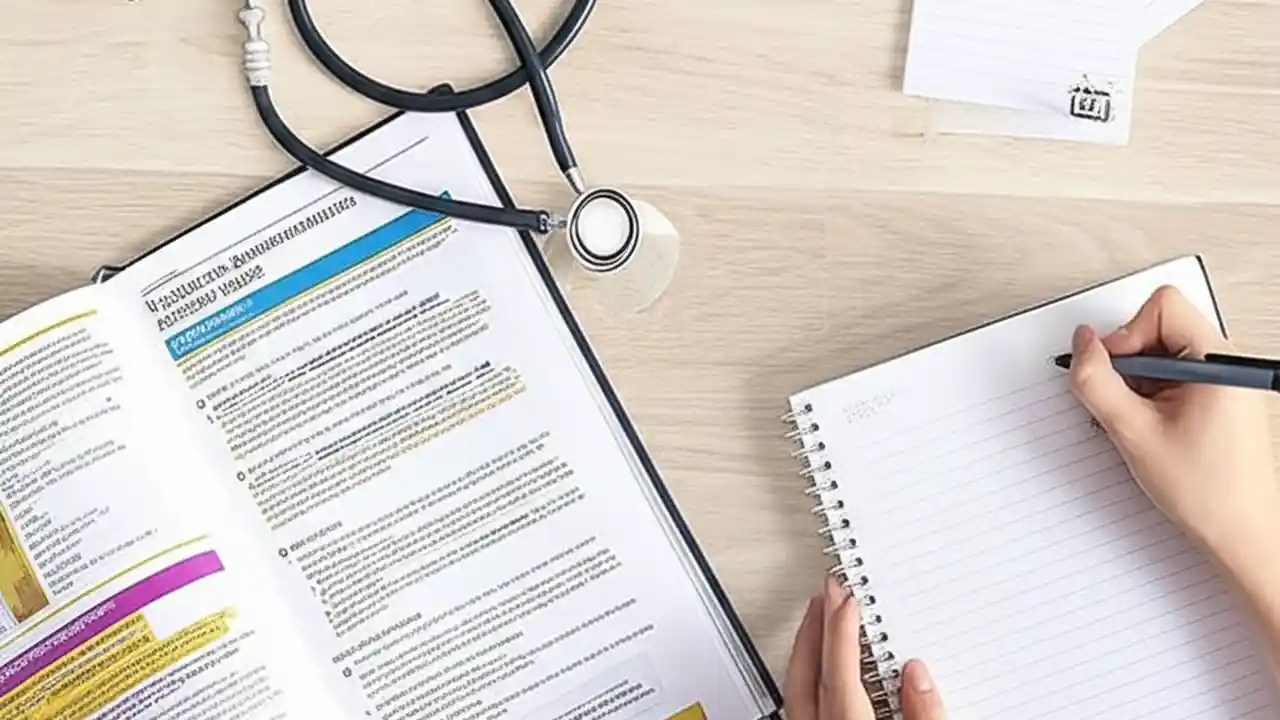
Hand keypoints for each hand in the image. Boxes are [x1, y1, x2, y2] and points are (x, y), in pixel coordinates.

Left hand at [785, 576, 946, 719]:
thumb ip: (926, 715)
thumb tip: (919, 676)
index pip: (839, 676)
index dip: (841, 633)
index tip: (847, 599)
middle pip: (806, 677)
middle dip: (815, 630)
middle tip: (825, 594)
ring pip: (796, 691)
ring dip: (806, 651)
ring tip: (817, 619)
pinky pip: (800, 707)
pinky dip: (806, 679)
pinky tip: (819, 670)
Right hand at [1066, 285, 1278, 564]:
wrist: (1242, 533)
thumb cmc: (1206, 491)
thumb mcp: (1133, 432)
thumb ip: (1097, 382)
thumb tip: (1081, 343)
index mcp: (1217, 361)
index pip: (1161, 308)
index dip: (1126, 335)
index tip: (1116, 374)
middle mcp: (1226, 362)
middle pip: (1159, 326)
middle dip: (1129, 362)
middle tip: (1125, 402)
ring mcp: (1224, 379)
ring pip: (1162, 352)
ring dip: (1138, 382)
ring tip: (1140, 422)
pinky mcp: (1218, 396)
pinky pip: (1173, 374)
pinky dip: (1151, 396)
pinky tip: (1152, 428)